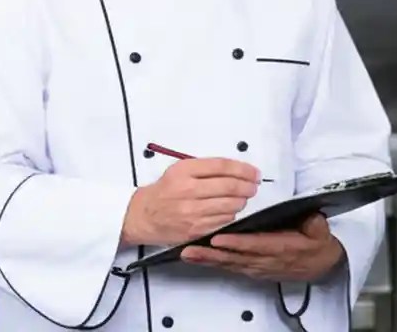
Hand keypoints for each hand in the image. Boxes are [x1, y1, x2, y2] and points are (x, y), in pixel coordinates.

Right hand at [121, 158, 260, 246]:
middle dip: (247, 186)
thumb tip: (236, 171)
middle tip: (253, 186)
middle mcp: (188, 191)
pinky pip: (224, 221)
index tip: (253, 172)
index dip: (243, 169)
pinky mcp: (196, 230)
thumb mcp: (178, 170)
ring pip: (231, 205)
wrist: (142, 216)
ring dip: (241, 201)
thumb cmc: (163, 192)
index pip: (221, 166)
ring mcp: (193, 212)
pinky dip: (230, 215)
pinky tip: (226, 211)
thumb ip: (205, 168)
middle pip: (230, 186)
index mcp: (184, 171)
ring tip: (240, 199)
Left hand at [179, 213, 343, 282]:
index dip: (237, 244)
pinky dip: (214, 263)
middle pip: (237, 258)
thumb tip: (311, 216)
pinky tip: (198, 259)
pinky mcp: (254, 270)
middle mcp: (267, 261)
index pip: (257, 246)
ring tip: (187, 253)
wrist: (320, 264)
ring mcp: (259, 267)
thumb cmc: (316, 244)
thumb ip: (314, 223)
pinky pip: (231, 267)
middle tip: (191, 248)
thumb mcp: (320, 231)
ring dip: (208, 260)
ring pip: (230, 264)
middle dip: (213, 254)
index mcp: (283, 248)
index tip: (219, 239)